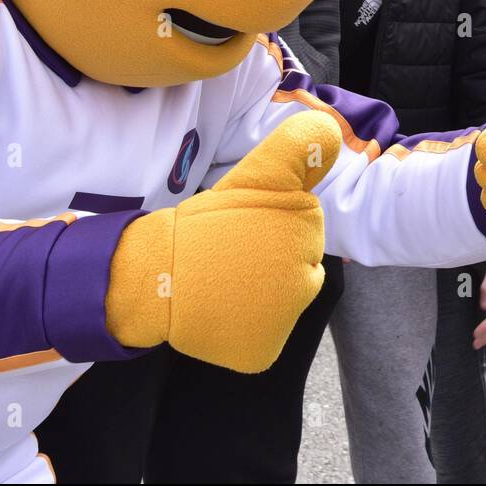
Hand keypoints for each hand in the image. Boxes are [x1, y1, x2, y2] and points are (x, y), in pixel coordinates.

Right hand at [106, 111, 339, 371]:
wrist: (156, 274)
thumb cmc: (207, 223)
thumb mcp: (254, 174)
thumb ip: (295, 149)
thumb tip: (328, 129)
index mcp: (305, 234)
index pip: (305, 232)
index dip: (272, 225)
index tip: (244, 225)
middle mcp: (303, 284)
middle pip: (299, 269)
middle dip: (271, 259)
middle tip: (233, 252)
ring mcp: (283, 325)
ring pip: (282, 303)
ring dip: (260, 293)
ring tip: (225, 279)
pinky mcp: (260, 355)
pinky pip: (263, 339)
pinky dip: (245, 329)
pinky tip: (222, 309)